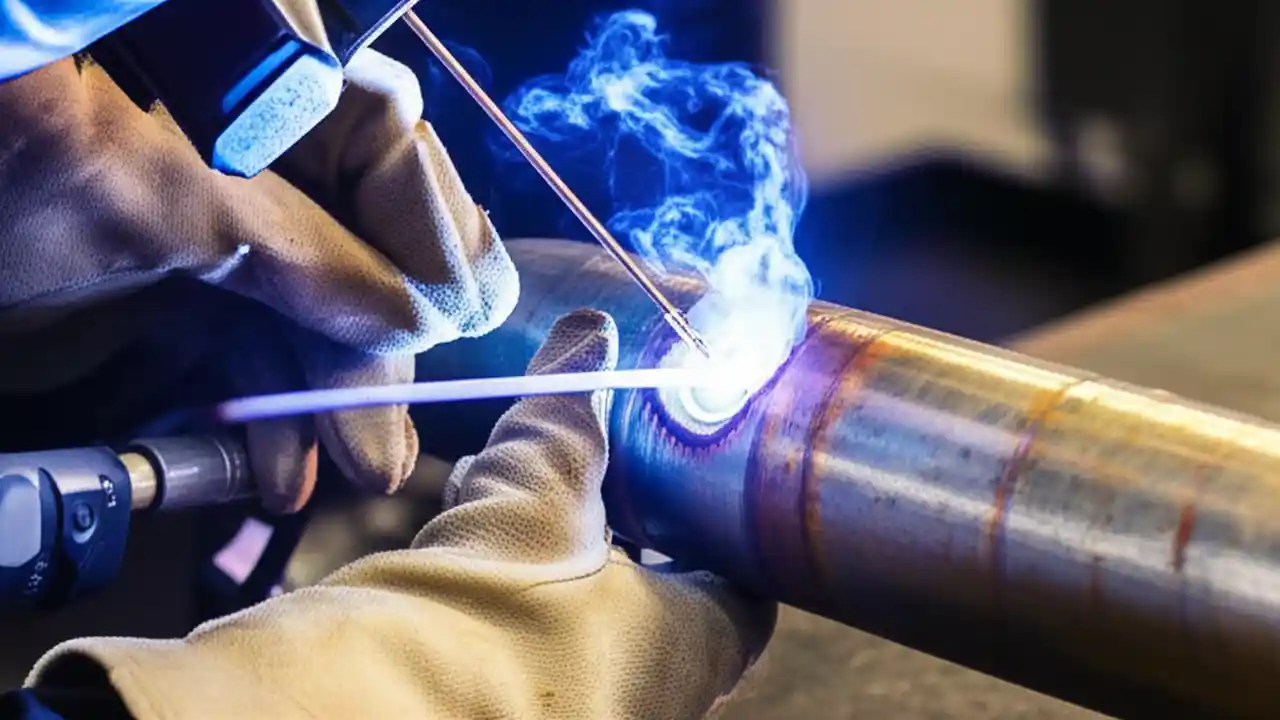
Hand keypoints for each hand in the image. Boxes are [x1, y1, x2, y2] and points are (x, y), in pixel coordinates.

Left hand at [0, 50, 518, 511]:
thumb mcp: (152, 201)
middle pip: (357, 236)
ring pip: (305, 305)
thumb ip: (298, 249)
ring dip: (327, 396)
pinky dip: (263, 408)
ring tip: (348, 473)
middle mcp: (249, 139)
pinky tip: (275, 469)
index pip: (380, 131)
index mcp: (253, 72)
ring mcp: (210, 215)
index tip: (456, 316)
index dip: (427, 224)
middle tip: (393, 435)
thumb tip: (417, 314)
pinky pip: (246, 344)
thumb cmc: (0, 169)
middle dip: (375, 344)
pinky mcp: (172, 284)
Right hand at [27, 311, 774, 718]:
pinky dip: (495, 590)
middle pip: (653, 607)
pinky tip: (456, 538)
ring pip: (577, 625)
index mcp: (692, 649)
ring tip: (509, 485)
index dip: (717, 529)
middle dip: (616, 529)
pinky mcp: (493, 713)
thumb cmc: (495, 617)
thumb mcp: (538, 491)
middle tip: (592, 465)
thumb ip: (567, 415)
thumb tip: (591, 333)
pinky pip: (513, 647)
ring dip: (546, 555)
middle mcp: (647, 701)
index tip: (690, 477)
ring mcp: (577, 714)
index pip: (740, 591)